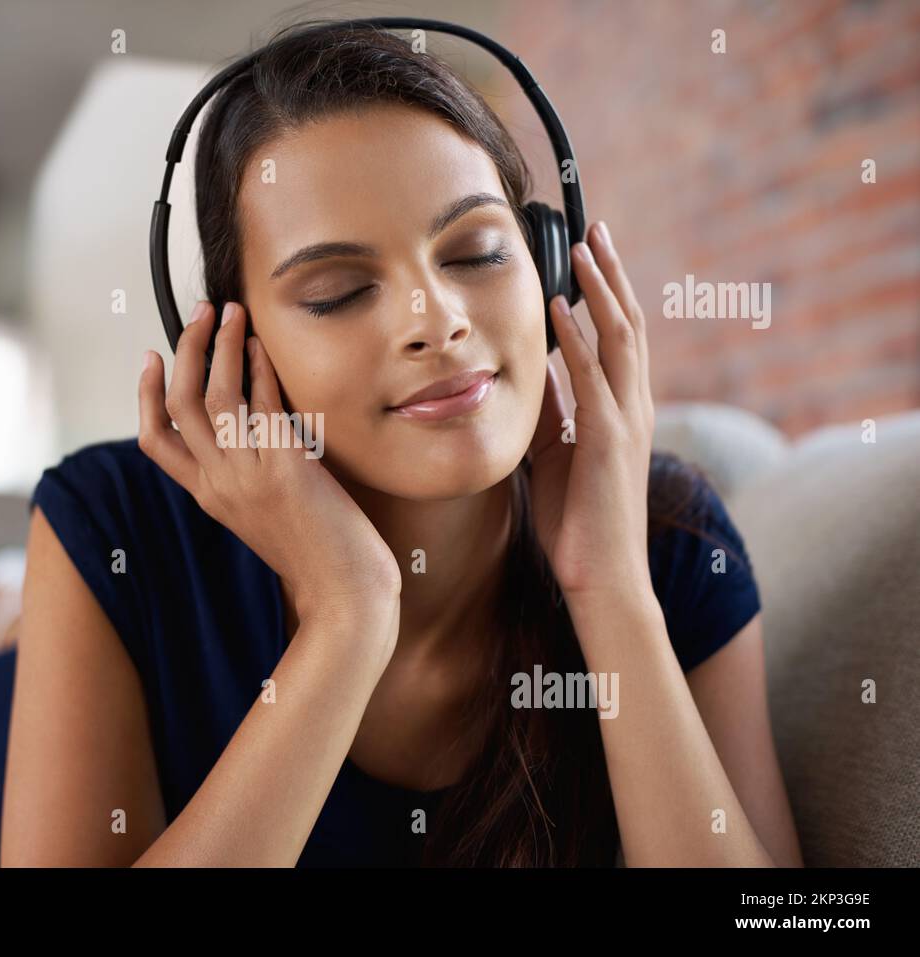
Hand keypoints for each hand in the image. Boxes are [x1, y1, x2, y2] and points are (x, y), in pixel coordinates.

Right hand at [139, 300, 401, 629]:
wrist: (344, 596)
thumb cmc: (316, 556)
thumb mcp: (263, 514)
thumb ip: (247, 475)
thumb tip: (252, 423)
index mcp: (209, 497)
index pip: (155, 440)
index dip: (145, 394)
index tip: (152, 355)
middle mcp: (220, 484)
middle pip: (178, 404)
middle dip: (183, 350)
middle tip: (198, 313)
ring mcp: (248, 476)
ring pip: (214, 395)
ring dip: (219, 345)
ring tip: (229, 313)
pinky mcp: (285, 469)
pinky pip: (261, 405)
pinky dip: (259, 368)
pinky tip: (263, 347)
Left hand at [526, 221, 655, 599]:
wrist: (602, 578)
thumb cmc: (578, 524)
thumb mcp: (555, 456)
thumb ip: (551, 415)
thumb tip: (533, 376)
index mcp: (623, 412)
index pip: (620, 339)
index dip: (608, 295)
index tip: (591, 257)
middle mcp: (634, 408)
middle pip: (629, 325)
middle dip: (610, 275)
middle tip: (597, 229)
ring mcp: (625, 422)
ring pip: (621, 339)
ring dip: (599, 291)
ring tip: (583, 249)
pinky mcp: (608, 441)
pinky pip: (593, 378)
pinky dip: (576, 338)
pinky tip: (560, 307)